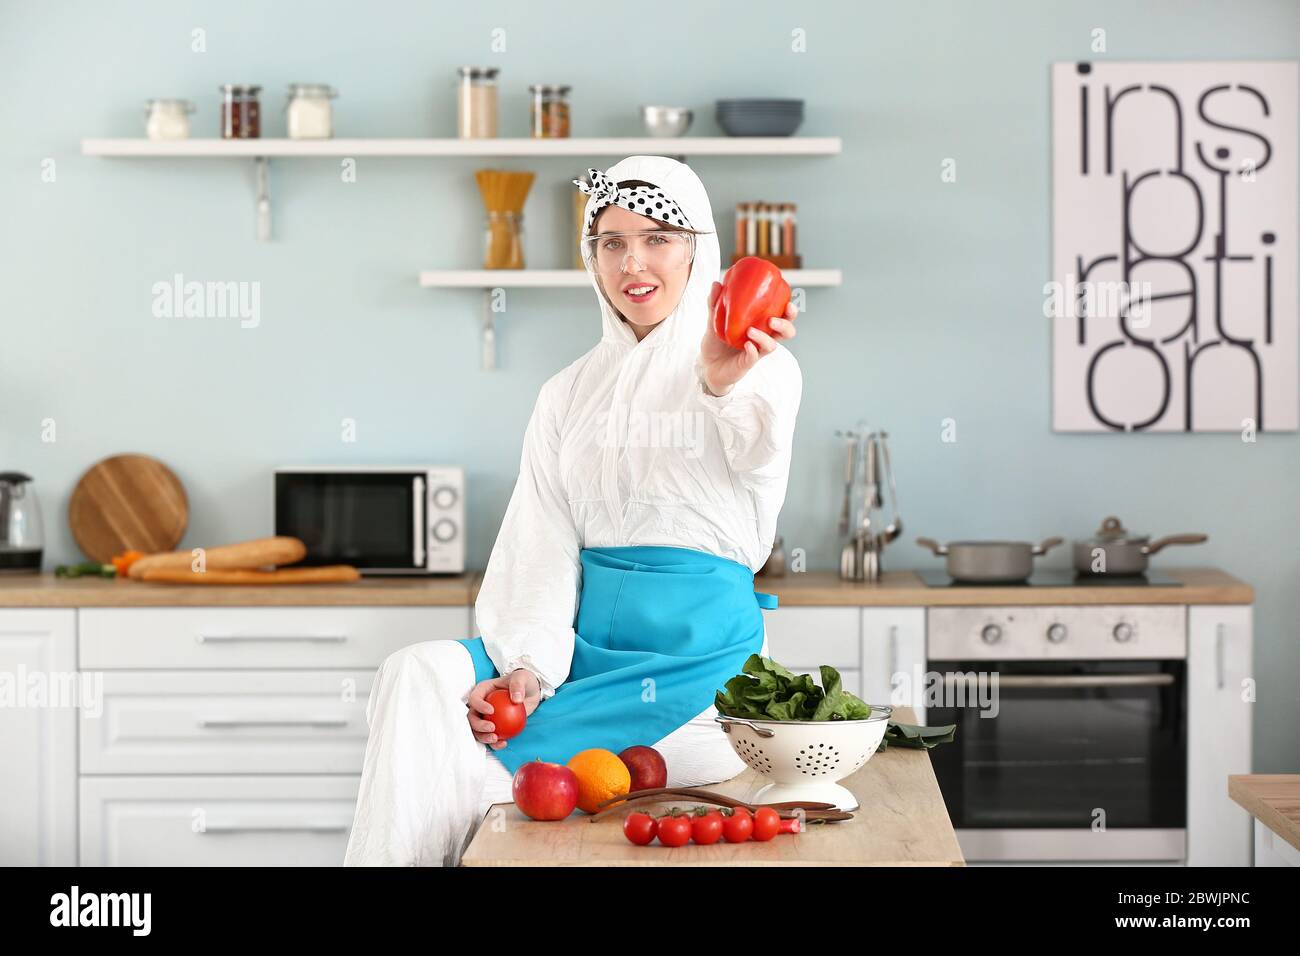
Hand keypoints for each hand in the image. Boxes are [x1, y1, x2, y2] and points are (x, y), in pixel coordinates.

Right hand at [466, 668, 541, 749]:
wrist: (531, 693)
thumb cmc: (524, 682)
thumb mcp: (522, 678)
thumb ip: (518, 685)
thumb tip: (516, 699)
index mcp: (483, 690)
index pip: (474, 699)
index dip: (479, 706)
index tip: (491, 711)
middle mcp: (481, 705)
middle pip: (471, 717)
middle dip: (478, 725)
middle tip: (492, 728)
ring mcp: (486, 717)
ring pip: (477, 730)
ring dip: (483, 737)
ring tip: (495, 739)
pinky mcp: (494, 727)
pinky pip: (491, 737)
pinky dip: (495, 743)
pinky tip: (503, 743)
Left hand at [699, 280, 797, 396]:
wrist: (707, 365)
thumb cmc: (717, 342)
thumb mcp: (714, 319)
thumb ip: (715, 302)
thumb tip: (717, 283)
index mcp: (762, 325)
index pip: (783, 317)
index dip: (790, 311)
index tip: (789, 302)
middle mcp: (763, 338)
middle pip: (787, 332)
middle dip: (785, 324)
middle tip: (773, 319)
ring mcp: (757, 351)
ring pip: (772, 345)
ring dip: (765, 337)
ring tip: (751, 331)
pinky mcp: (748, 363)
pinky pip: (755, 356)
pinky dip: (753, 350)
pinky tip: (747, 345)